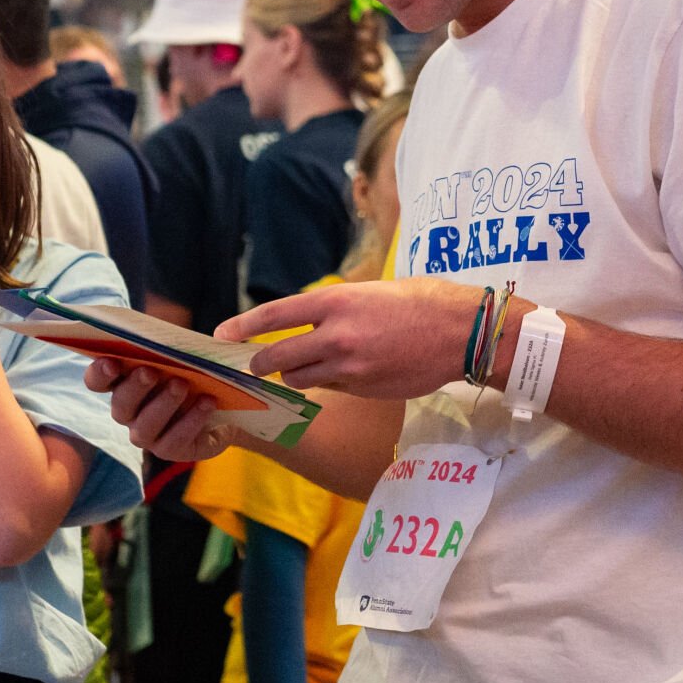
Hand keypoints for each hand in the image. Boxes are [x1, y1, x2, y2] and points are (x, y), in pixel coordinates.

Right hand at [83, 359, 238, 461]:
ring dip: (163, 404)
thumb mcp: (189, 355)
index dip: (99, 373)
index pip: (96, 381)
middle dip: (134, 387)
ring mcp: (148, 435)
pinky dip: (191, 420)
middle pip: (120, 404)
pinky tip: (207, 402)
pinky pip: (175, 440)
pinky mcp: (171, 450)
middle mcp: (129, 412)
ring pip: (145, 426)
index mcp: (123, 383)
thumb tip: (204, 333)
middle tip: (150, 371)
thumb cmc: (197, 374)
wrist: (225, 409)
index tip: (111, 362)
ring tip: (182, 385)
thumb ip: (183, 346)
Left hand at [216, 279, 479, 399]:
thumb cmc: (419, 302)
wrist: (460, 332)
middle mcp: (337, 336)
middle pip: (279, 358)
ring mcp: (350, 367)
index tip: (222, 335)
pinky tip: (343, 373)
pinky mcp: (363, 389)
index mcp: (336, 303)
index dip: (244, 326)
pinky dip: (327, 383)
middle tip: (254, 365)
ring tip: (304, 367)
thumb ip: (335, 309)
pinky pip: (331, 389)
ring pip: (300, 379)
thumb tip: (308, 322)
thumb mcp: (370, 293)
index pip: (276, 316)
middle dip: (261, 364)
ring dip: (295, 376)